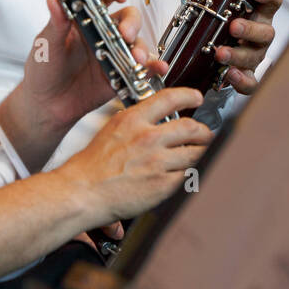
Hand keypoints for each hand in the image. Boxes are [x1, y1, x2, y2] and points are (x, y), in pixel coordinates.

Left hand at [17, 0, 166, 135]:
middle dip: (132, 23)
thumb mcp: (46, 45)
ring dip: (141, 48)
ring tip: (137, 59)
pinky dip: (153, 67)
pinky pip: (142, 68)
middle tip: (126, 34)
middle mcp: (102, 34)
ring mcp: (114, 54)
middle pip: (127, 18)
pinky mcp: (121, 75)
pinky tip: (157, 68)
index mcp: (84, 20)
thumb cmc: (43, 70)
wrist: (46, 106)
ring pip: (137, 43)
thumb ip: (55, 23)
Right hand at [62, 87, 211, 221]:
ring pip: (195, 153)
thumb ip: (136, 122)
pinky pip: (186, 174)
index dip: (188, 96)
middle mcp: (148, 138)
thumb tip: (157, 119)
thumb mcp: (112, 129)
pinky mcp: (162, 184)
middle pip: (191, 128)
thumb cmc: (92, 166)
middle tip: (206, 133)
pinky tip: (185, 172)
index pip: (169, 98)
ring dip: (201, 152)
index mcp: (133, 120)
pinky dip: (189, 172)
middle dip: (204, 131)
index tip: (196, 98)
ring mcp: (157, 162)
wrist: (83, 192)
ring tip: (199, 153)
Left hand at [213, 0, 281, 94]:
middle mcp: (261, 34)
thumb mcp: (216, 8)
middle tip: (234, 27)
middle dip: (250, 29)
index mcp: (258, 13)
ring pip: (254, 56)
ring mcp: (255, 56)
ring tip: (220, 53)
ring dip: (237, 54)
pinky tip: (230, 74)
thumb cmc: (220, 26)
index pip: (273, 0)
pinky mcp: (248, 75)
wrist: (216, 56)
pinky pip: (251, 82)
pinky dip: (241, 80)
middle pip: (266, 32)